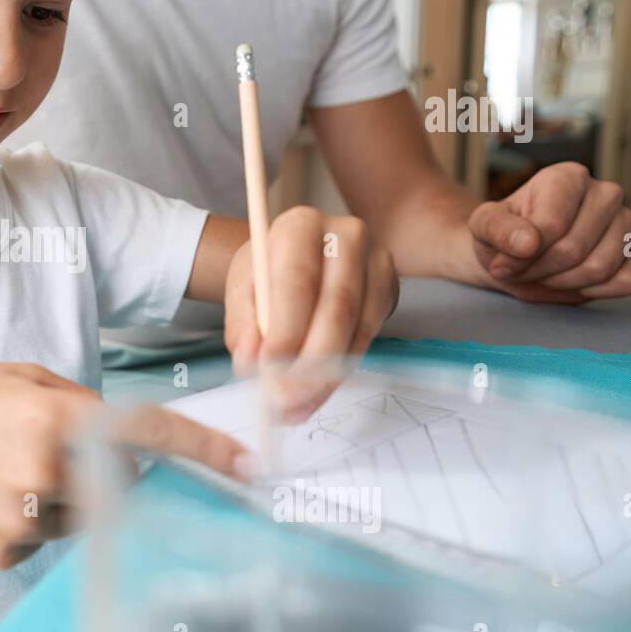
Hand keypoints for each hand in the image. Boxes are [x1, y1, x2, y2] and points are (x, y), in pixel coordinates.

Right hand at [0, 363, 248, 568]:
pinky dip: (31, 519)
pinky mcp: (8, 548)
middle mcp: (48, 469)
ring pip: (83, 513)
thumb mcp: (21, 377)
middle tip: (47, 447)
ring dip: (64, 495)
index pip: (148, 434)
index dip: (202, 449)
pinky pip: (47, 536)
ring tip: (7, 470)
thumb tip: (127, 435)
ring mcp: (28, 515)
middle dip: (103, 467)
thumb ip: (81, 400)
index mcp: (56, 415)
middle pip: (119, 481)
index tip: (246, 467)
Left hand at [223, 207, 398, 417]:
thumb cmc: (267, 270)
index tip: (268, 371)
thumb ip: (242, 324)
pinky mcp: (388, 287)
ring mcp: (375, 260)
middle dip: (309, 363)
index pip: (297, 282)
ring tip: (295, 406)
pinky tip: (316, 392)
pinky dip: (340, 370)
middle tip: (284, 400)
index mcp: (300, 225)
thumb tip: (249, 361)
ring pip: (355, 327)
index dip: (285, 331)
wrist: (295, 256)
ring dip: (325, 376)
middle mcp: (345, 235)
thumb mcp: (242, 288)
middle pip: (335, 308)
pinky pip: (367, 337)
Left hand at [467, 162, 630, 302]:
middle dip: (541, 271)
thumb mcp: (483, 227)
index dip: (523, 255)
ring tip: (547, 273)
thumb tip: (527, 243)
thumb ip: (496, 228)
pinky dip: (597, 292)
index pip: (551, 225)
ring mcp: (627, 221)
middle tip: (524, 270)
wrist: (518, 256)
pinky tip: (577, 283)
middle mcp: (605, 193)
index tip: (502, 262)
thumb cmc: (502, 236)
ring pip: (600, 268)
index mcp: (567, 177)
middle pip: (574, 249)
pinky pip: (629, 281)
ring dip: (563, 283)